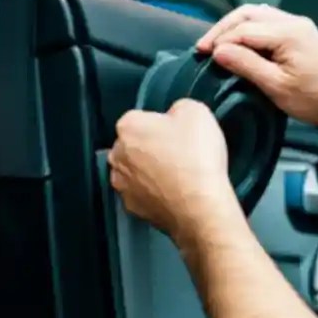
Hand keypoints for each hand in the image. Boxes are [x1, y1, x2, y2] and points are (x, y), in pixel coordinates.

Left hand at [108, 99, 241, 240]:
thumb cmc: (196, 156)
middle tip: (180, 154)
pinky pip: (142, 195)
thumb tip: (173, 118)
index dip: (162, 124)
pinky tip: (174, 195)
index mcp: (128, 127)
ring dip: (150, 172)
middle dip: (151, 148)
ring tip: (178, 176)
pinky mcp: (132, 209)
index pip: (140, 118)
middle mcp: (117, 155)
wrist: (200, 207)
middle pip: (133, 145)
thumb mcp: (196, 112)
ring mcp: (122, 185)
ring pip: (134, 172)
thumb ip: (178, 108)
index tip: (179, 133)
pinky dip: (154, 194)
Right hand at [196, 4, 317, 134]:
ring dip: (235, 27)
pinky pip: (268, 22)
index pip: (244, 29)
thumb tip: (218, 51)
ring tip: (217, 44)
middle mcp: (293, 22)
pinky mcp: (300, 33)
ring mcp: (298, 25)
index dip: (221, 40)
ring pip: (258, 15)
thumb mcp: (276, 87)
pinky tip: (238, 43)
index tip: (202, 55)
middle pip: (249, 14)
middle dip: (223, 28)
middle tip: (203, 47)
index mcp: (288, 33)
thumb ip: (246, 65)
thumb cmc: (314, 101)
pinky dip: (249, 29)